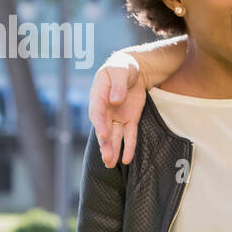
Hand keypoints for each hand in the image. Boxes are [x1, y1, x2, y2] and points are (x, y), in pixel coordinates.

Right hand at [88, 53, 145, 167]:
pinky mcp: (130, 120)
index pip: (97, 112)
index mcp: (99, 96)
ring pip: (114, 136)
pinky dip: (128, 147)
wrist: (134, 69)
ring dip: (113, 150)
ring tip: (110, 164)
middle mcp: (106, 109)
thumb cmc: (123, 67)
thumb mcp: (121, 71)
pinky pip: (129, 135)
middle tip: (106, 157)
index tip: (103, 135)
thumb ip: (118, 85)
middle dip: (105, 144)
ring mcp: (117, 116)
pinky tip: (126, 160)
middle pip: (104, 129)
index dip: (99, 124)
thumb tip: (115, 100)